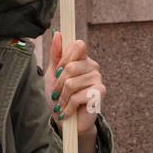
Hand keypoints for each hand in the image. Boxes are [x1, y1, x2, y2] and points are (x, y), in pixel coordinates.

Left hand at [44, 31, 105, 152]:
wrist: (65, 120)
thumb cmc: (60, 95)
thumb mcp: (53, 74)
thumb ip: (56, 54)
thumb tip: (57, 33)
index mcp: (83, 59)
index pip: (78, 45)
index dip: (64, 57)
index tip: (58, 71)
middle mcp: (93, 67)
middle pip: (70, 67)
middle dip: (59, 83)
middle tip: (57, 93)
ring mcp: (98, 80)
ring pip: (71, 83)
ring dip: (62, 97)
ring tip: (63, 103)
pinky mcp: (100, 94)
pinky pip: (77, 96)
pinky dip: (68, 106)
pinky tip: (69, 111)